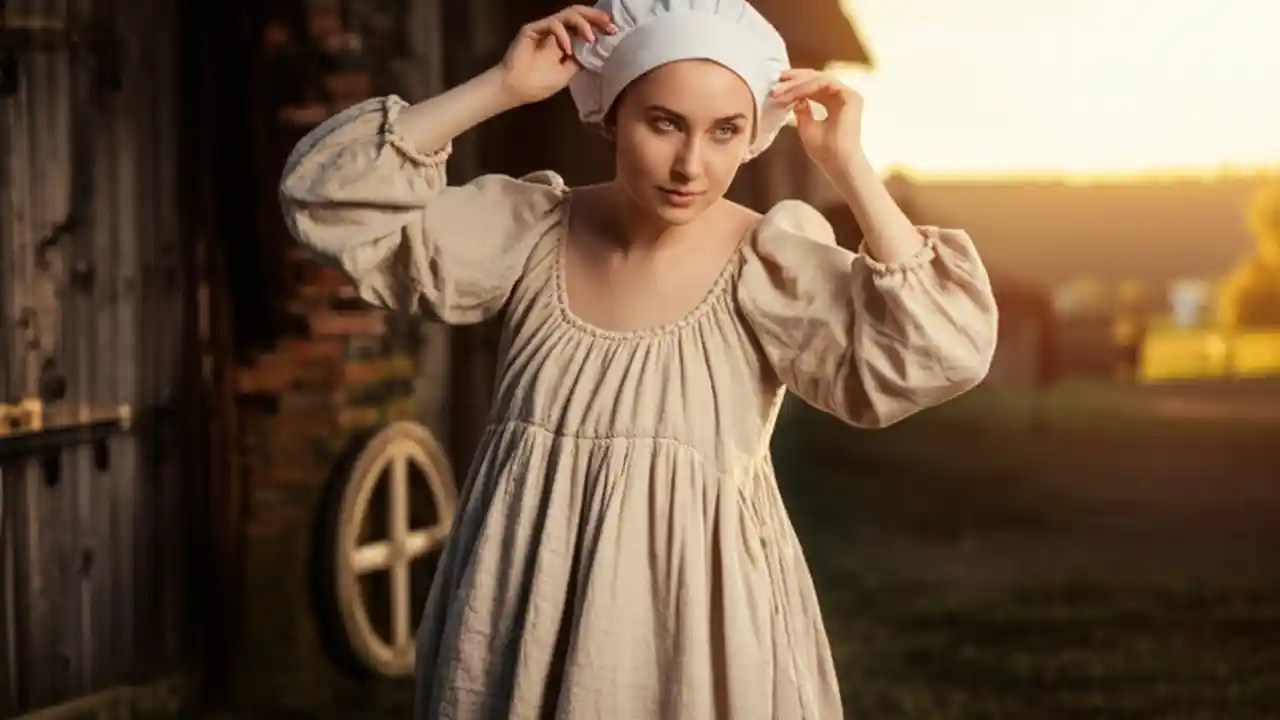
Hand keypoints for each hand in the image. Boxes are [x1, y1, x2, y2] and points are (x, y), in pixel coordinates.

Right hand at [497, 5, 617, 104]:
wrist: (516, 89)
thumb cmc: (539, 83)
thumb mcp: (568, 72)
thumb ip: (581, 59)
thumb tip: (599, 49)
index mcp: (565, 40)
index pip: (584, 25)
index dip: (600, 25)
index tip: (614, 31)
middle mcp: (556, 31)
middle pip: (578, 14)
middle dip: (596, 17)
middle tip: (609, 25)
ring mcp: (544, 28)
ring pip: (568, 14)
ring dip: (583, 24)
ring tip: (591, 38)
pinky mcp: (533, 29)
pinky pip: (553, 24)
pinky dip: (563, 35)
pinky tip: (567, 50)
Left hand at [769, 69, 864, 169]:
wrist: (838, 163)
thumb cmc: (823, 152)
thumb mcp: (805, 127)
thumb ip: (801, 111)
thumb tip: (794, 99)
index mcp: (834, 104)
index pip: (813, 87)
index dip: (794, 84)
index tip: (775, 87)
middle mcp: (842, 97)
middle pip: (816, 79)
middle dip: (794, 78)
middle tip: (776, 79)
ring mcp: (848, 95)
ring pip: (819, 78)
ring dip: (796, 83)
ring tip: (779, 90)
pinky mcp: (851, 96)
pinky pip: (825, 82)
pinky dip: (807, 86)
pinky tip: (792, 93)